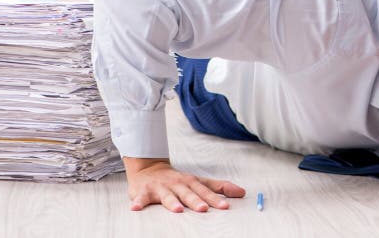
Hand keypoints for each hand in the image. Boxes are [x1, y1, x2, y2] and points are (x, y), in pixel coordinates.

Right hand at [124, 157, 245, 212]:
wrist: (149, 168)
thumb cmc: (178, 180)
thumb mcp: (199, 181)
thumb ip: (219, 187)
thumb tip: (242, 192)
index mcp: (191, 182)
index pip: (205, 191)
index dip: (215, 198)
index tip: (225, 206)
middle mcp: (177, 184)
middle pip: (188, 193)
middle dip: (196, 201)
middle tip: (204, 209)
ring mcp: (161, 187)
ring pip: (167, 196)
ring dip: (172, 202)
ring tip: (177, 210)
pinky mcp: (144, 192)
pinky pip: (141, 198)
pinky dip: (138, 202)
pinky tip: (136, 208)